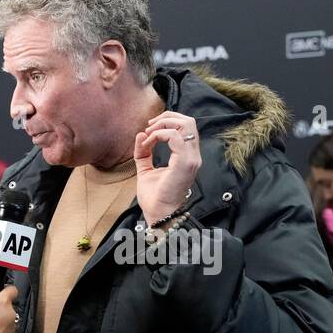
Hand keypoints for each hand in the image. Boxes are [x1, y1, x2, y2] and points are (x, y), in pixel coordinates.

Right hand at [0, 267, 19, 332]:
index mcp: (3, 301)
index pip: (12, 290)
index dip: (5, 291)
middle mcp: (12, 312)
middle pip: (10, 305)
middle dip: (1, 307)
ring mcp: (13, 326)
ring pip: (9, 318)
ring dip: (1, 319)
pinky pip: (8, 330)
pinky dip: (1, 331)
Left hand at [135, 110, 201, 224]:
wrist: (158, 214)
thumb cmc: (155, 197)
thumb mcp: (145, 170)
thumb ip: (143, 153)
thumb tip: (141, 134)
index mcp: (186, 156)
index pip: (185, 127)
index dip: (167, 122)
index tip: (148, 129)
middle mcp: (192, 155)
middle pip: (188, 121)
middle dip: (167, 117)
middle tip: (149, 126)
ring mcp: (191, 158)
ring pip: (186, 124)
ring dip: (164, 124)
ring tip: (149, 133)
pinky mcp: (185, 162)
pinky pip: (175, 137)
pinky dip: (159, 135)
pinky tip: (149, 143)